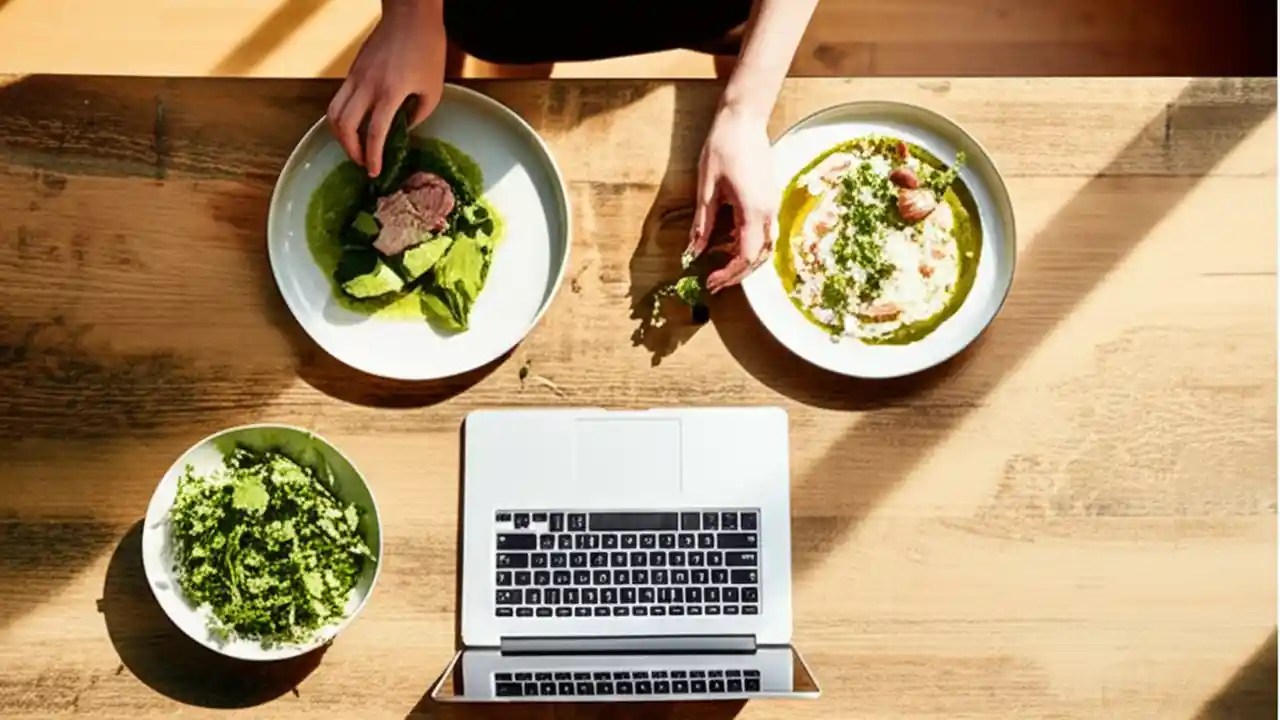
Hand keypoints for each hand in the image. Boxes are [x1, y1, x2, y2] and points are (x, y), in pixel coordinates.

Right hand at [327, 0, 445, 177]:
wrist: (411, 15)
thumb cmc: (427, 49)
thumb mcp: (433, 88)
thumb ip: (419, 114)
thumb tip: (405, 130)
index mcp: (390, 92)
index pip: (375, 133)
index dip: (372, 157)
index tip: (373, 171)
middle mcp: (366, 85)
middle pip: (344, 126)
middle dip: (350, 150)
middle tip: (362, 162)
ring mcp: (355, 76)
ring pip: (333, 112)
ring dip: (340, 134)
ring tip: (354, 146)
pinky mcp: (352, 70)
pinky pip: (338, 98)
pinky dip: (342, 116)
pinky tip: (355, 123)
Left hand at [685, 104, 775, 293]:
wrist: (745, 119)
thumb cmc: (724, 146)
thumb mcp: (706, 187)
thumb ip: (703, 223)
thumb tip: (694, 251)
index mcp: (753, 210)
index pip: (746, 255)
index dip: (730, 274)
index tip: (711, 281)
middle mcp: (768, 211)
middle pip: (760, 256)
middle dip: (739, 274)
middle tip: (715, 283)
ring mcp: (772, 204)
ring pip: (766, 246)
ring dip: (746, 262)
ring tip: (723, 270)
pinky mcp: (769, 198)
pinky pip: (764, 232)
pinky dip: (749, 245)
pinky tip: (730, 246)